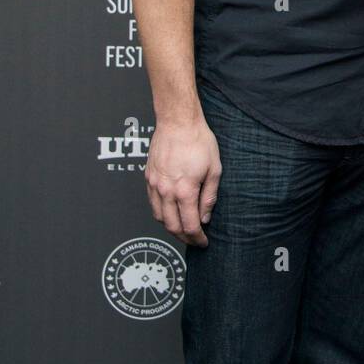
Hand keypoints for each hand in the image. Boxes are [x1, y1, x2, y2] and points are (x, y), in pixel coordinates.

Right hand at [145, 116, 221, 247]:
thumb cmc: (198, 141)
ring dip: (171, 227)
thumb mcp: (214, 169)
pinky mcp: (149, 177)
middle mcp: (166, 190)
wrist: (178, 122)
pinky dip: (161, 213)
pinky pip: (152, 203)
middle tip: (194, 240)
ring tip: (183, 229)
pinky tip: (170, 212)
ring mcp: (155, 184)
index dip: (197, 238)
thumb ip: (209, 196)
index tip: (203, 242)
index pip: (189, 225)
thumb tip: (205, 217)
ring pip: (159, 217)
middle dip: (184, 237)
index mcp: (184, 190)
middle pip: (172, 226)